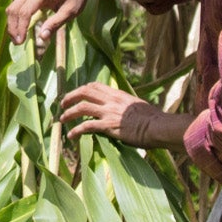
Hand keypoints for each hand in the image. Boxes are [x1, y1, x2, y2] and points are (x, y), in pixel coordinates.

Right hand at [5, 0, 93, 46]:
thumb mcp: (70, 12)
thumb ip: (55, 24)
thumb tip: (41, 37)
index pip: (25, 12)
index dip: (21, 28)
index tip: (21, 42)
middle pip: (14, 9)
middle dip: (13, 27)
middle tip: (17, 43)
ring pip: (13, 7)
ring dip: (13, 23)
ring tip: (18, 39)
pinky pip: (17, 5)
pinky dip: (17, 18)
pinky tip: (21, 30)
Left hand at [60, 81, 176, 147]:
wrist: (159, 127)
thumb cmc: (154, 120)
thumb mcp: (138, 106)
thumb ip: (126, 106)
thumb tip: (122, 112)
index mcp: (119, 94)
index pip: (95, 86)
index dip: (82, 89)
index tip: (75, 95)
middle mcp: (112, 100)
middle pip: (85, 92)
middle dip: (71, 97)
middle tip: (63, 104)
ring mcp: (109, 112)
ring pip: (82, 107)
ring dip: (69, 113)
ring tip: (62, 119)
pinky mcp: (109, 126)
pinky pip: (87, 126)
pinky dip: (76, 130)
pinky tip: (71, 135)